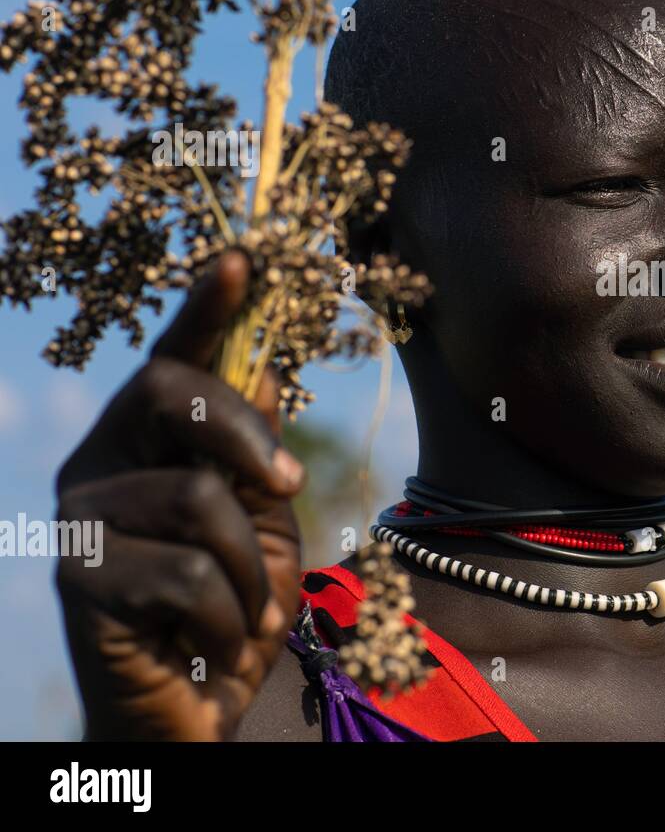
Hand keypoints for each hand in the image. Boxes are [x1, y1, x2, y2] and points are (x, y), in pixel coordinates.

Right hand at [55, 250, 304, 739]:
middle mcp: (101, 461)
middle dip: (248, 436)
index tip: (241, 260)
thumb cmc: (233, 600)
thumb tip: (262, 368)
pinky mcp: (76, 578)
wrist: (198, 703)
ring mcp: (81, 516)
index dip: (206, 308)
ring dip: (251, 565)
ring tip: (247, 607)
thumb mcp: (262, 520)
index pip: (176, 359)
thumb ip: (255, 452)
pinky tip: (215, 638)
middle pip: (172, 393)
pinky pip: (185, 573)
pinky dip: (228, 613)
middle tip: (290, 489)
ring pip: (197, 496)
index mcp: (149, 439)